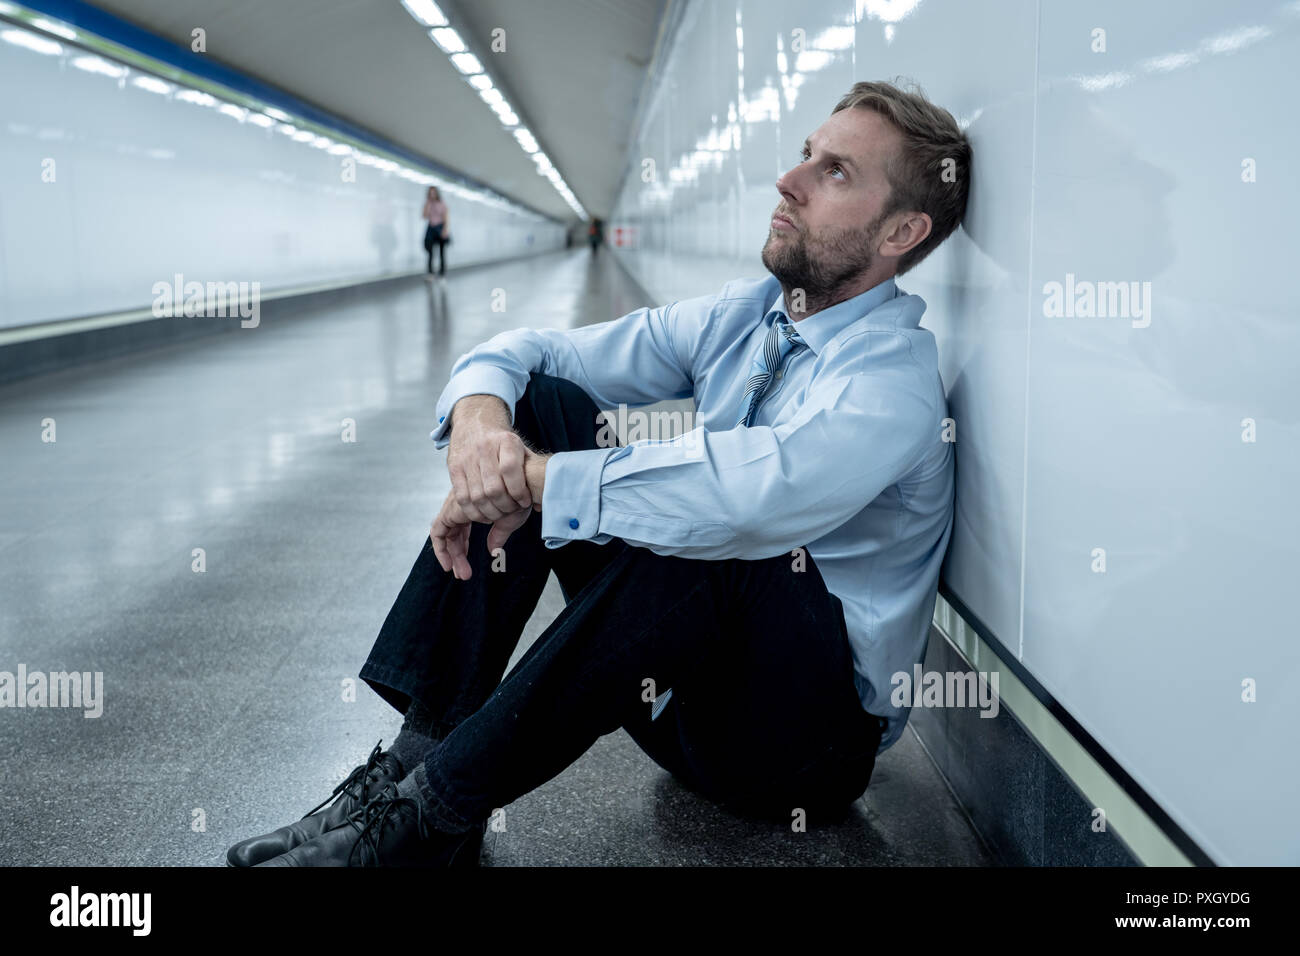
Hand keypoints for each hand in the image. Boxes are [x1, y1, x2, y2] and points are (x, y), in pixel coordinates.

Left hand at [429, 490, 532, 580]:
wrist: (523, 486)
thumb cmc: (520, 499)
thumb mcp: (508, 520)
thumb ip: (498, 534)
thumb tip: (493, 550)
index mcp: (475, 503)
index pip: (462, 528)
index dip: (462, 546)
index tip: (467, 564)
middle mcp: (464, 503)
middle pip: (454, 533)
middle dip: (457, 554)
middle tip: (463, 573)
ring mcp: (457, 505)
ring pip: (446, 534)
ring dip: (451, 555)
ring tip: (461, 574)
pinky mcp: (452, 510)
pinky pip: (438, 532)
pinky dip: (440, 548)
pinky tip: (449, 564)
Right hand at [446, 396, 531, 521]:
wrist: (475, 422)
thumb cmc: (502, 443)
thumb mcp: (520, 448)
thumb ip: (531, 473)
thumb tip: (540, 503)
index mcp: (506, 441)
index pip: (510, 469)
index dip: (519, 491)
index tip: (524, 501)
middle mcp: (484, 448)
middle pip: (494, 488)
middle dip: (506, 507)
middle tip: (512, 510)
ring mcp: (467, 458)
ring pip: (478, 497)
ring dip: (491, 512)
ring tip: (500, 513)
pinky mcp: (454, 469)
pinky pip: (462, 498)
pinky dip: (474, 512)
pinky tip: (484, 513)